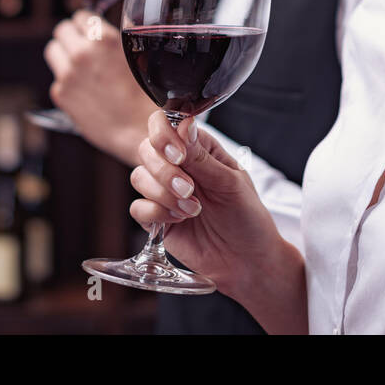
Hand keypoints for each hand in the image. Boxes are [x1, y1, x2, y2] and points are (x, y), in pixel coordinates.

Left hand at [43, 10, 149, 163]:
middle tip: (82, 47)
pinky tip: (84, 91)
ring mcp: (68, 74)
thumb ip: (120, 39)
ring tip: (79, 67)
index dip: (86, 25)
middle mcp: (82, 53)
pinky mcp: (61, 94)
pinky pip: (57, 77)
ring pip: (53, 50)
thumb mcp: (139, 57)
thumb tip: (111, 27)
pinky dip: (66, 80)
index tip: (90, 33)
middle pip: (62, 30)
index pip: (81, 16)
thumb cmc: (147, 97)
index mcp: (104, 39)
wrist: (141, 132)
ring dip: (63, 54)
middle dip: (72, 36)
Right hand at [129, 109, 286, 303]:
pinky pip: (137, 207)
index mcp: (199, 148)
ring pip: (139, 177)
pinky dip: (155, 213)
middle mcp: (178, 166)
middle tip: (189, 190)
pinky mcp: (156, 218)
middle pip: (146, 150)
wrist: (246, 261)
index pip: (165, 125)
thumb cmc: (246, 217)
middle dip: (164, 171)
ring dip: (163, 194)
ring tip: (193, 209)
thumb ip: (201, 157)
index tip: (178, 156)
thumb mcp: (230, 183)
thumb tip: (183, 124)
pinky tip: (178, 220)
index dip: (163, 136)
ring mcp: (164, 192)